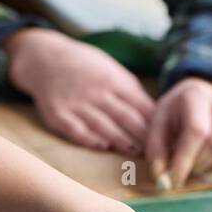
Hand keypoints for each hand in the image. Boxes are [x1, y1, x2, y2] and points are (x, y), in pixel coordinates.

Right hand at [5, 27, 154, 153]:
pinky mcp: (57, 114)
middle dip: (141, 135)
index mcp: (113, 80)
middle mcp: (95, 91)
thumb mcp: (111, 70)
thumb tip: (155, 112)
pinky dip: (90, 139)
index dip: (153, 122)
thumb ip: (130, 91)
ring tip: (134, 152)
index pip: (139, 104)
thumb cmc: (85, 68)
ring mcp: (75, 103)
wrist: (45, 59)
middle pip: (124, 117)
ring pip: (103, 126)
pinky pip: (75, 130)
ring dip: (121, 140)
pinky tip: (102, 147)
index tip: (166, 136)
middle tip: (156, 151)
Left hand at [146, 78, 211, 190]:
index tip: (173, 180)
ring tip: (196, 160)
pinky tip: (211, 160)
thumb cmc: (173, 116)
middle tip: (185, 169)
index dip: (185, 159)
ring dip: (210, 167)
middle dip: (198, 164)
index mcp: (196, 95)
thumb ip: (156, 150)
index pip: (197, 130)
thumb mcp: (157, 126)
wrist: (196, 99)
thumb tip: (161, 177)